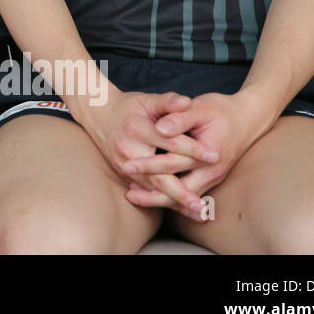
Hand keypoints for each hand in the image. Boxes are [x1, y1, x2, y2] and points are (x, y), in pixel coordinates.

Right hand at [76, 90, 218, 219]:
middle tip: (203, 207)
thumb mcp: (147, 100)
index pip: (170, 142)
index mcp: (138, 129)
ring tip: (199, 214)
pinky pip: (147, 190)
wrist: (98, 114)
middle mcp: (129, 150)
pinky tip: (182, 209)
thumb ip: (168, 101)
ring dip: (176, 203)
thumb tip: (188, 102)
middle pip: (159, 177)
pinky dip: (164, 201)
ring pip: (153, 188)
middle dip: (182, 194)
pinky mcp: (124, 174)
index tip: (215, 156)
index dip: (193, 149)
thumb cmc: (128, 106)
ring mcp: (124, 165)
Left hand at [121, 92, 271, 217]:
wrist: (248, 118)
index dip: (149, 165)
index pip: (173, 164)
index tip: (127, 165)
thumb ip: (179, 117)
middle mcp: (212, 171)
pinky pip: (188, 193)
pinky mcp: (209, 178)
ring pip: (183, 196)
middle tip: (129, 195)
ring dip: (160, 199)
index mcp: (208, 154)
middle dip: (153, 194)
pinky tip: (150, 192)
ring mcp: (212, 178)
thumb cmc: (221, 110)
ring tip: (134, 196)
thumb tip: (160, 128)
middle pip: (179, 191)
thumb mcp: (201, 108)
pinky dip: (170, 196)